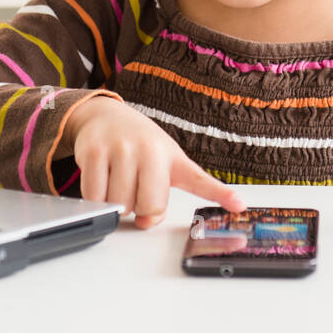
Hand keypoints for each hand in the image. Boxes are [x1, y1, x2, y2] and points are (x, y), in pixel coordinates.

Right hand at [66, 97, 245, 229]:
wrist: (103, 115)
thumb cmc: (139, 144)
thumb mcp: (166, 161)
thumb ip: (173, 192)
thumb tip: (168, 217)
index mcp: (173, 157)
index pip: (198, 179)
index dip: (220, 194)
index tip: (239, 205)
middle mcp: (149, 150)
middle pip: (148, 206)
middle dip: (140, 210)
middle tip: (136, 194)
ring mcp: (121, 149)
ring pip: (119, 205)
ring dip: (116, 205)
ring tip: (118, 183)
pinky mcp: (93, 151)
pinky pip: (94, 196)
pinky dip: (95, 199)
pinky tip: (100, 181)